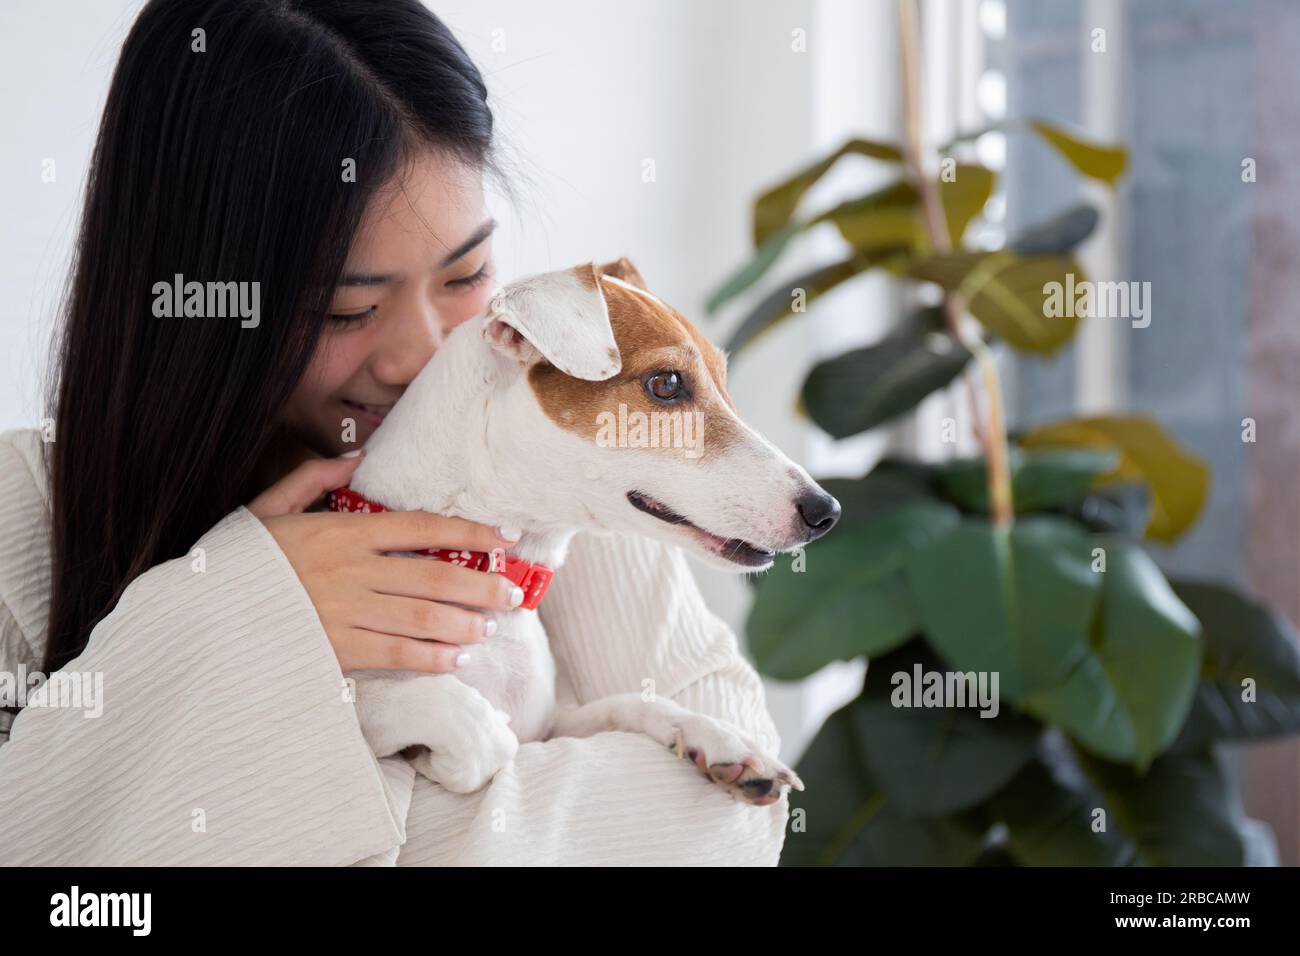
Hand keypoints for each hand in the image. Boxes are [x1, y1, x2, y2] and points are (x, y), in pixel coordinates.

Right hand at [248, 452, 522, 673]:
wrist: (196, 615)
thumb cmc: (234, 562)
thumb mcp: (265, 508)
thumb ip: (312, 478)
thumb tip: (357, 456)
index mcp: (341, 531)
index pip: (421, 526)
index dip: (469, 531)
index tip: (505, 537)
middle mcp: (351, 570)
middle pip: (434, 575)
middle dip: (481, 586)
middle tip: (514, 595)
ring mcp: (345, 612)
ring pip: (423, 617)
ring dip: (464, 623)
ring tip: (488, 628)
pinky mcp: (336, 650)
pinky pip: (397, 654)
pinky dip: (432, 657)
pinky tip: (455, 658)